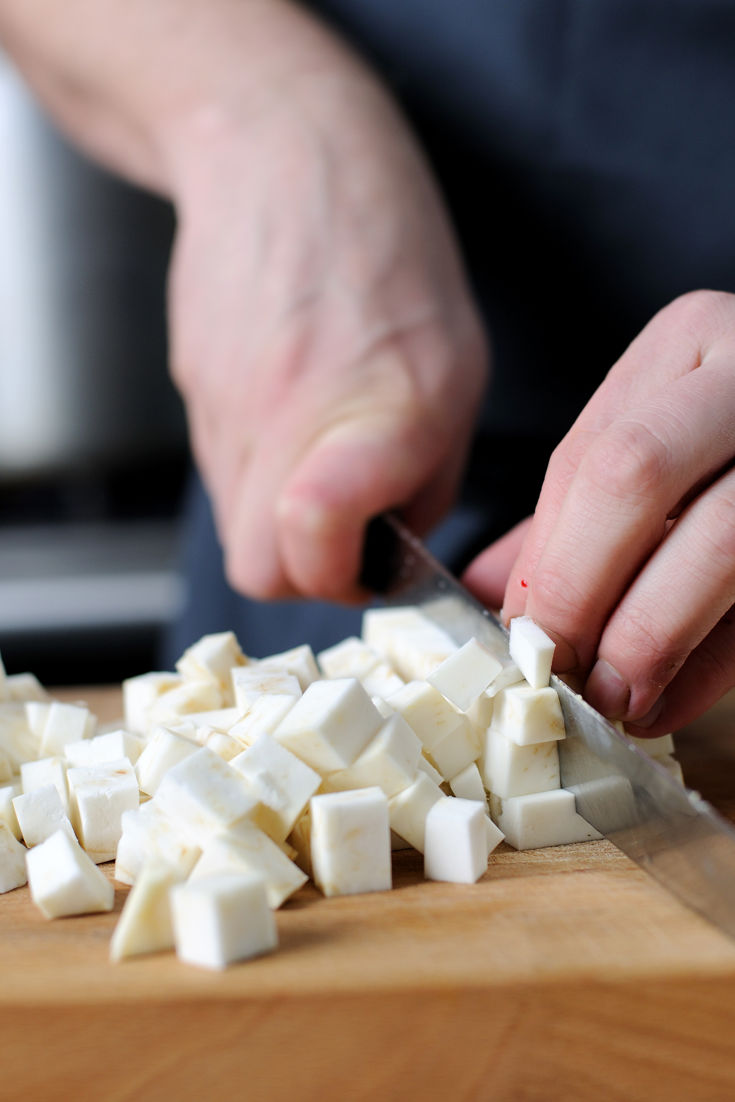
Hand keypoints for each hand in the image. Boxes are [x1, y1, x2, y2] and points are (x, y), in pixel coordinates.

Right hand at [167, 53, 485, 602]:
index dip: (340, 577)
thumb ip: (429, 478)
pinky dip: (257, 473)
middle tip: (348, 532)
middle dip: (306, 570)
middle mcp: (295, 417)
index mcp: (384, 412)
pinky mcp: (193, 392)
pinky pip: (222, 472)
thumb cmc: (394, 255)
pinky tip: (288, 414)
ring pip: (236, 527)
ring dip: (280, 522)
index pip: (311, 544)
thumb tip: (392, 552)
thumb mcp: (460, 372)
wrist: (283, 155)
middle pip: (259, 570)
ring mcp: (229, 406)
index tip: (370, 561)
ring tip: (322, 455)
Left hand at [463, 290, 734, 734]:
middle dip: (579, 591)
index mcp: (688, 341)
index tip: (519, 635)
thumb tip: (484, 587)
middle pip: (631, 478)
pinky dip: (713, 664)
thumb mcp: (659, 445)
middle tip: (555, 673)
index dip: (543, 559)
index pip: (585, 456)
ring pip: (716, 541)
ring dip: (649, 637)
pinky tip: (670, 701)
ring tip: (612, 700)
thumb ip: (576, 512)